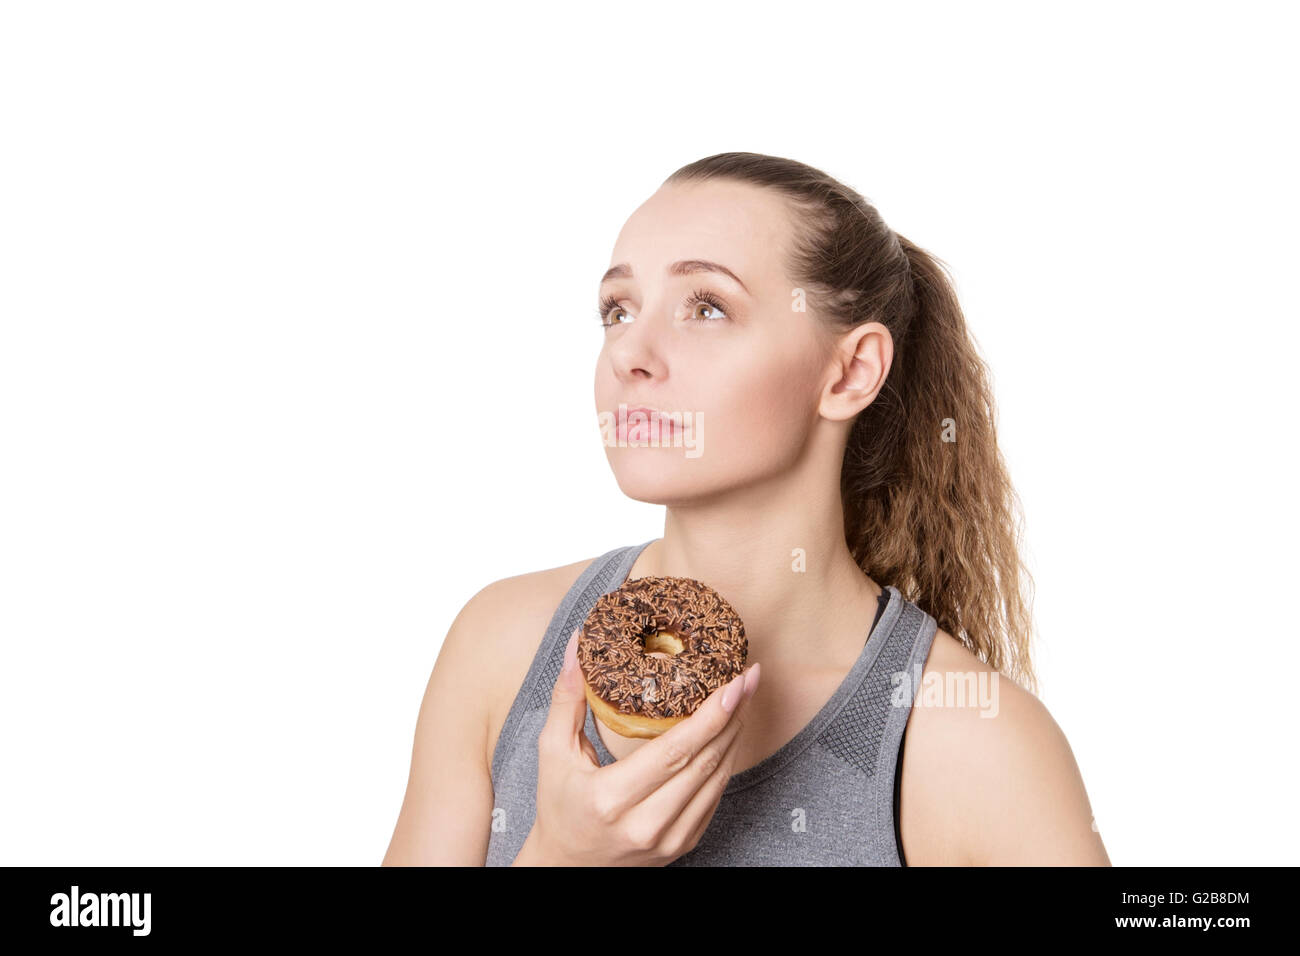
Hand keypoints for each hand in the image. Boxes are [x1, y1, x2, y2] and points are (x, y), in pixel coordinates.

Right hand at [513, 626, 759, 865]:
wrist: (564, 866)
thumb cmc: (557, 806)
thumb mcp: (553, 752)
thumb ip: (566, 698)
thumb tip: (575, 645)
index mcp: (611, 798)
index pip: (675, 751)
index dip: (711, 715)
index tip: (735, 683)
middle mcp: (644, 824)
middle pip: (704, 762)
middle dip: (733, 716)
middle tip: (748, 678)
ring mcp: (667, 840)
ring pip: (715, 781)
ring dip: (734, 737)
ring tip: (743, 700)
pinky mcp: (681, 846)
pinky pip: (714, 799)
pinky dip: (724, 764)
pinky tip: (727, 736)